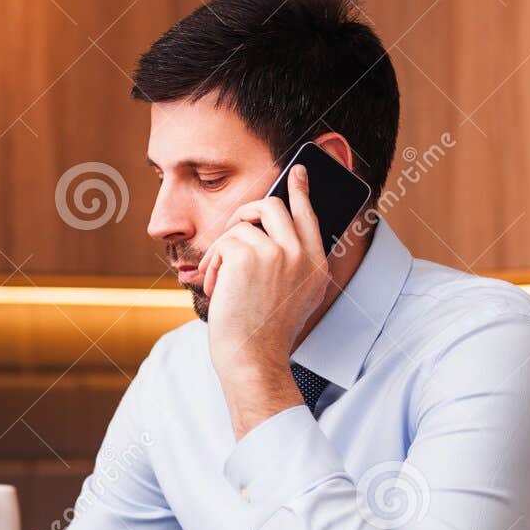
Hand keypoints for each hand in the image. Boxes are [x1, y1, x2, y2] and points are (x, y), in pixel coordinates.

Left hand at [198, 166, 331, 436]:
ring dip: (221, 251)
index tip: (298, 171)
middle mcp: (303, 254)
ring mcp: (278, 252)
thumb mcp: (293, 296)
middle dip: (244, 212)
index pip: (310, 215)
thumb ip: (291, 262)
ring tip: (218, 278)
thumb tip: (267, 231)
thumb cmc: (264, 334)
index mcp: (317, 265)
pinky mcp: (250, 255)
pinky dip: (212, 264)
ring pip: (240, 226)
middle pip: (272, 205)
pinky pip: (223, 242)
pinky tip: (216, 286)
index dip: (301, 190)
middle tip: (231, 231)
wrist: (252, 358)